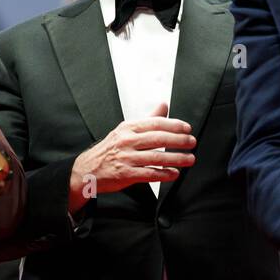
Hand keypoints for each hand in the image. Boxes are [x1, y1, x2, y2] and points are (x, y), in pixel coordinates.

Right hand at [68, 102, 195, 212]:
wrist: (87, 168)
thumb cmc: (111, 149)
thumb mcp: (126, 130)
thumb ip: (147, 119)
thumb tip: (164, 105)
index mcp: (128, 127)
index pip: (155, 123)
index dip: (174, 125)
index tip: (187, 128)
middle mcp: (127, 141)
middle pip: (158, 138)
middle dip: (179, 140)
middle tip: (192, 142)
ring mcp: (126, 158)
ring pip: (156, 157)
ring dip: (176, 158)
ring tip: (190, 159)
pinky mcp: (125, 174)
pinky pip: (149, 173)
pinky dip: (164, 174)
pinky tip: (174, 173)